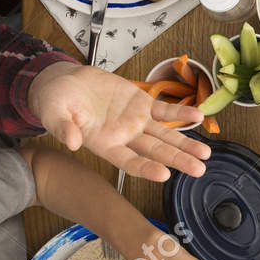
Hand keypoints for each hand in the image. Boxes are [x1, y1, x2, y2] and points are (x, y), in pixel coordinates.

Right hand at [28, 62, 209, 181]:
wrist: (65, 84)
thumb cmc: (56, 103)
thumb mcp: (53, 114)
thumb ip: (63, 128)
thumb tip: (71, 142)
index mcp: (104, 145)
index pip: (129, 162)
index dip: (146, 169)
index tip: (164, 175)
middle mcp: (124, 137)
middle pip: (155, 152)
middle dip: (178, 160)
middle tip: (199, 170)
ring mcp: (135, 122)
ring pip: (165, 135)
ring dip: (185, 143)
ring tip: (206, 153)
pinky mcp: (140, 104)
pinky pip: (164, 111)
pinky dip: (180, 114)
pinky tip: (197, 116)